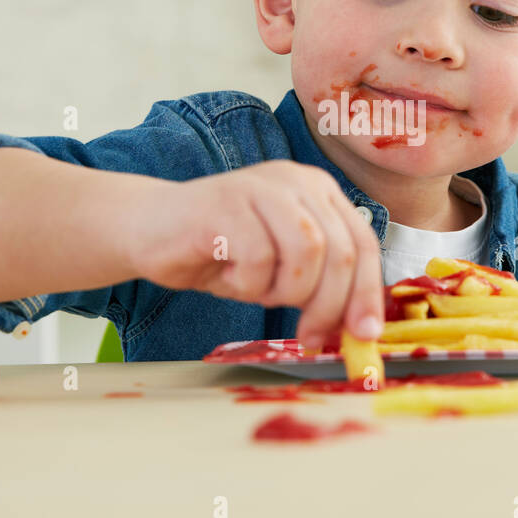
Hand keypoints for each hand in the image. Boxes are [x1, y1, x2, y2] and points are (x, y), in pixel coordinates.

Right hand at [129, 161, 384, 348]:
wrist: (150, 230)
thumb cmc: (220, 252)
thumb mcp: (283, 269)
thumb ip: (322, 285)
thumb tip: (360, 328)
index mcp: (318, 192)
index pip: (363, 243)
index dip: (368, 294)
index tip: (364, 335)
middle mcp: (296, 181)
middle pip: (341, 252)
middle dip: (329, 305)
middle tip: (310, 336)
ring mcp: (262, 188)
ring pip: (306, 253)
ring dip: (283, 290)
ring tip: (254, 288)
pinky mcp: (228, 203)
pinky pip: (258, 259)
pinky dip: (246, 284)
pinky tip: (226, 274)